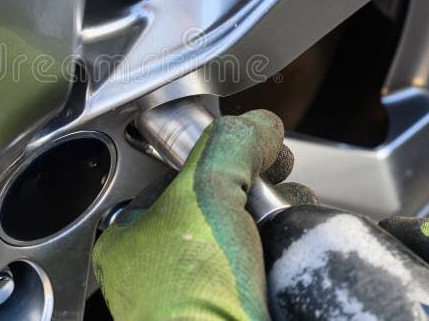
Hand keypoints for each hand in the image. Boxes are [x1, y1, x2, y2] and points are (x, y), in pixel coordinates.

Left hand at [92, 110, 314, 320]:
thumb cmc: (190, 304)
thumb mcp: (204, 196)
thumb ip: (229, 147)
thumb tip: (259, 127)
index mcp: (131, 239)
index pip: (179, 173)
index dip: (220, 154)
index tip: (250, 149)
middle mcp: (161, 270)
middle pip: (221, 202)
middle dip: (260, 188)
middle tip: (274, 187)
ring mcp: (201, 295)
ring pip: (249, 235)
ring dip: (280, 220)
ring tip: (288, 223)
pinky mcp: (237, 312)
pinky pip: (268, 266)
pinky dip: (289, 253)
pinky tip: (297, 255)